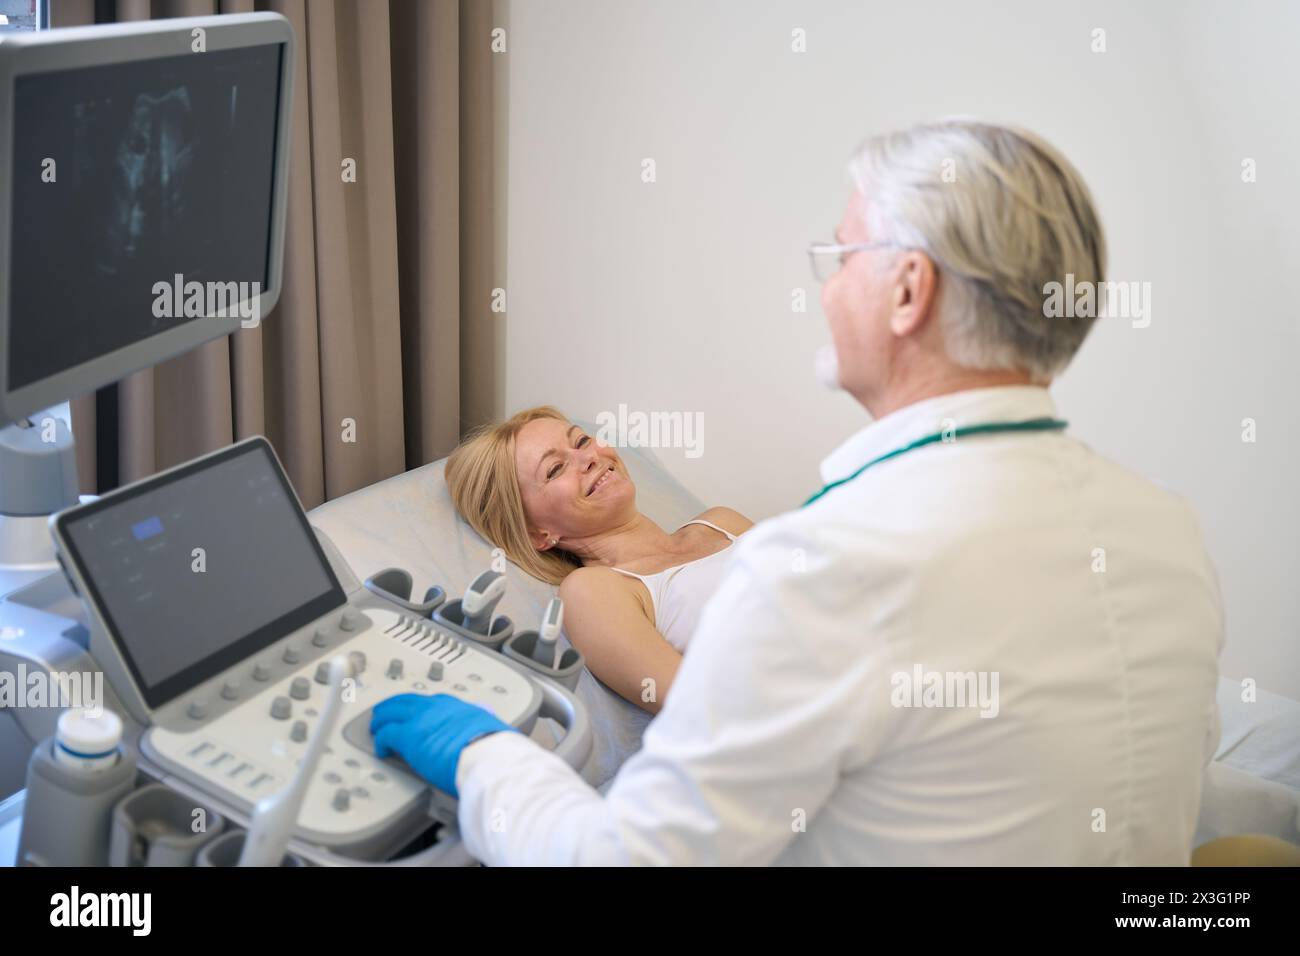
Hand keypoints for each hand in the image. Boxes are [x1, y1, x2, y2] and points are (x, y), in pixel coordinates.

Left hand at [370, 693, 517, 796]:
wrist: (486, 753)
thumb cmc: (493, 746)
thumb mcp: (490, 729)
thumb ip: (484, 729)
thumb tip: (493, 736)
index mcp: (454, 705)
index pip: (429, 701)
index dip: (417, 706)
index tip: (414, 711)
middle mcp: (435, 707)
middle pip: (405, 701)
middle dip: (392, 706)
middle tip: (385, 713)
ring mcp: (419, 720)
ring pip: (390, 712)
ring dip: (382, 720)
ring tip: (377, 728)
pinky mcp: (408, 737)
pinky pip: (386, 735)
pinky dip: (380, 742)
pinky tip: (381, 750)